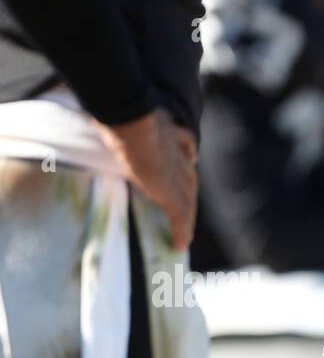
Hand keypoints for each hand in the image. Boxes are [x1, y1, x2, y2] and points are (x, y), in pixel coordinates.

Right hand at [97, 107, 198, 250]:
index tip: (179, 175)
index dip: (182, 168)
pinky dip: (181, 231)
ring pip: (189, 202)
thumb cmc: (124, 115)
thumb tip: (99, 113)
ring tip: (183, 233)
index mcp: (173, 139)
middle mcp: (182, 160)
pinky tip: (180, 244)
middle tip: (184, 212)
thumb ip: (124, 120)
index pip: (184, 158)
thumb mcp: (128, 116)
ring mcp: (180, 179)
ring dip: (187, 217)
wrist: (132, 123)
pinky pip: (181, 218)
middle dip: (187, 196)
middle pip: (190, 183)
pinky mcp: (173, 195)